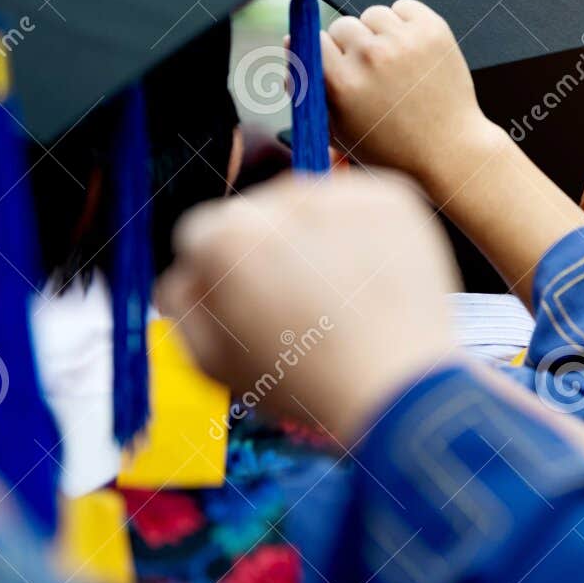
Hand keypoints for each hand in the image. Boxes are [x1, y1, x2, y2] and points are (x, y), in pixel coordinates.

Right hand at [157, 172, 457, 442]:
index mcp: (224, 238)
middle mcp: (278, 201)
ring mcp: (342, 193)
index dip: (227, 273)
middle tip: (304, 303)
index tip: (256, 303)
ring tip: (341, 293)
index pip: (204, 233)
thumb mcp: (214, 360)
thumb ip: (182, 303)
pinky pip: (362, 202)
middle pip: (257, 211)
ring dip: (316, 234)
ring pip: (310, 203)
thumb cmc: (307, 385)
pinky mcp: (392, 196)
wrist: (402, 389)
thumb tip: (185, 270)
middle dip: (271, 248)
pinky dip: (365, 231)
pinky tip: (370, 276)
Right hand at [321, 0, 495, 184]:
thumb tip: (290, 44)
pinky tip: (412, 51)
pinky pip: (404, 6)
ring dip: (379, 33)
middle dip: (352, 46)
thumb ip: (307, 86)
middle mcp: (372, 58)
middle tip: (373, 74)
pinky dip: (405, 23)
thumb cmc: (392, 146)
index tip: (340, 69)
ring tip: (395, 64)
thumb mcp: (338, 129)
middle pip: (342, 25)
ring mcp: (405, 41)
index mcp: (343, 83)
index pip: (312, 40)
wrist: (449, 150)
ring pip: (372, 14)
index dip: (325, 55)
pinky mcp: (432, 31)